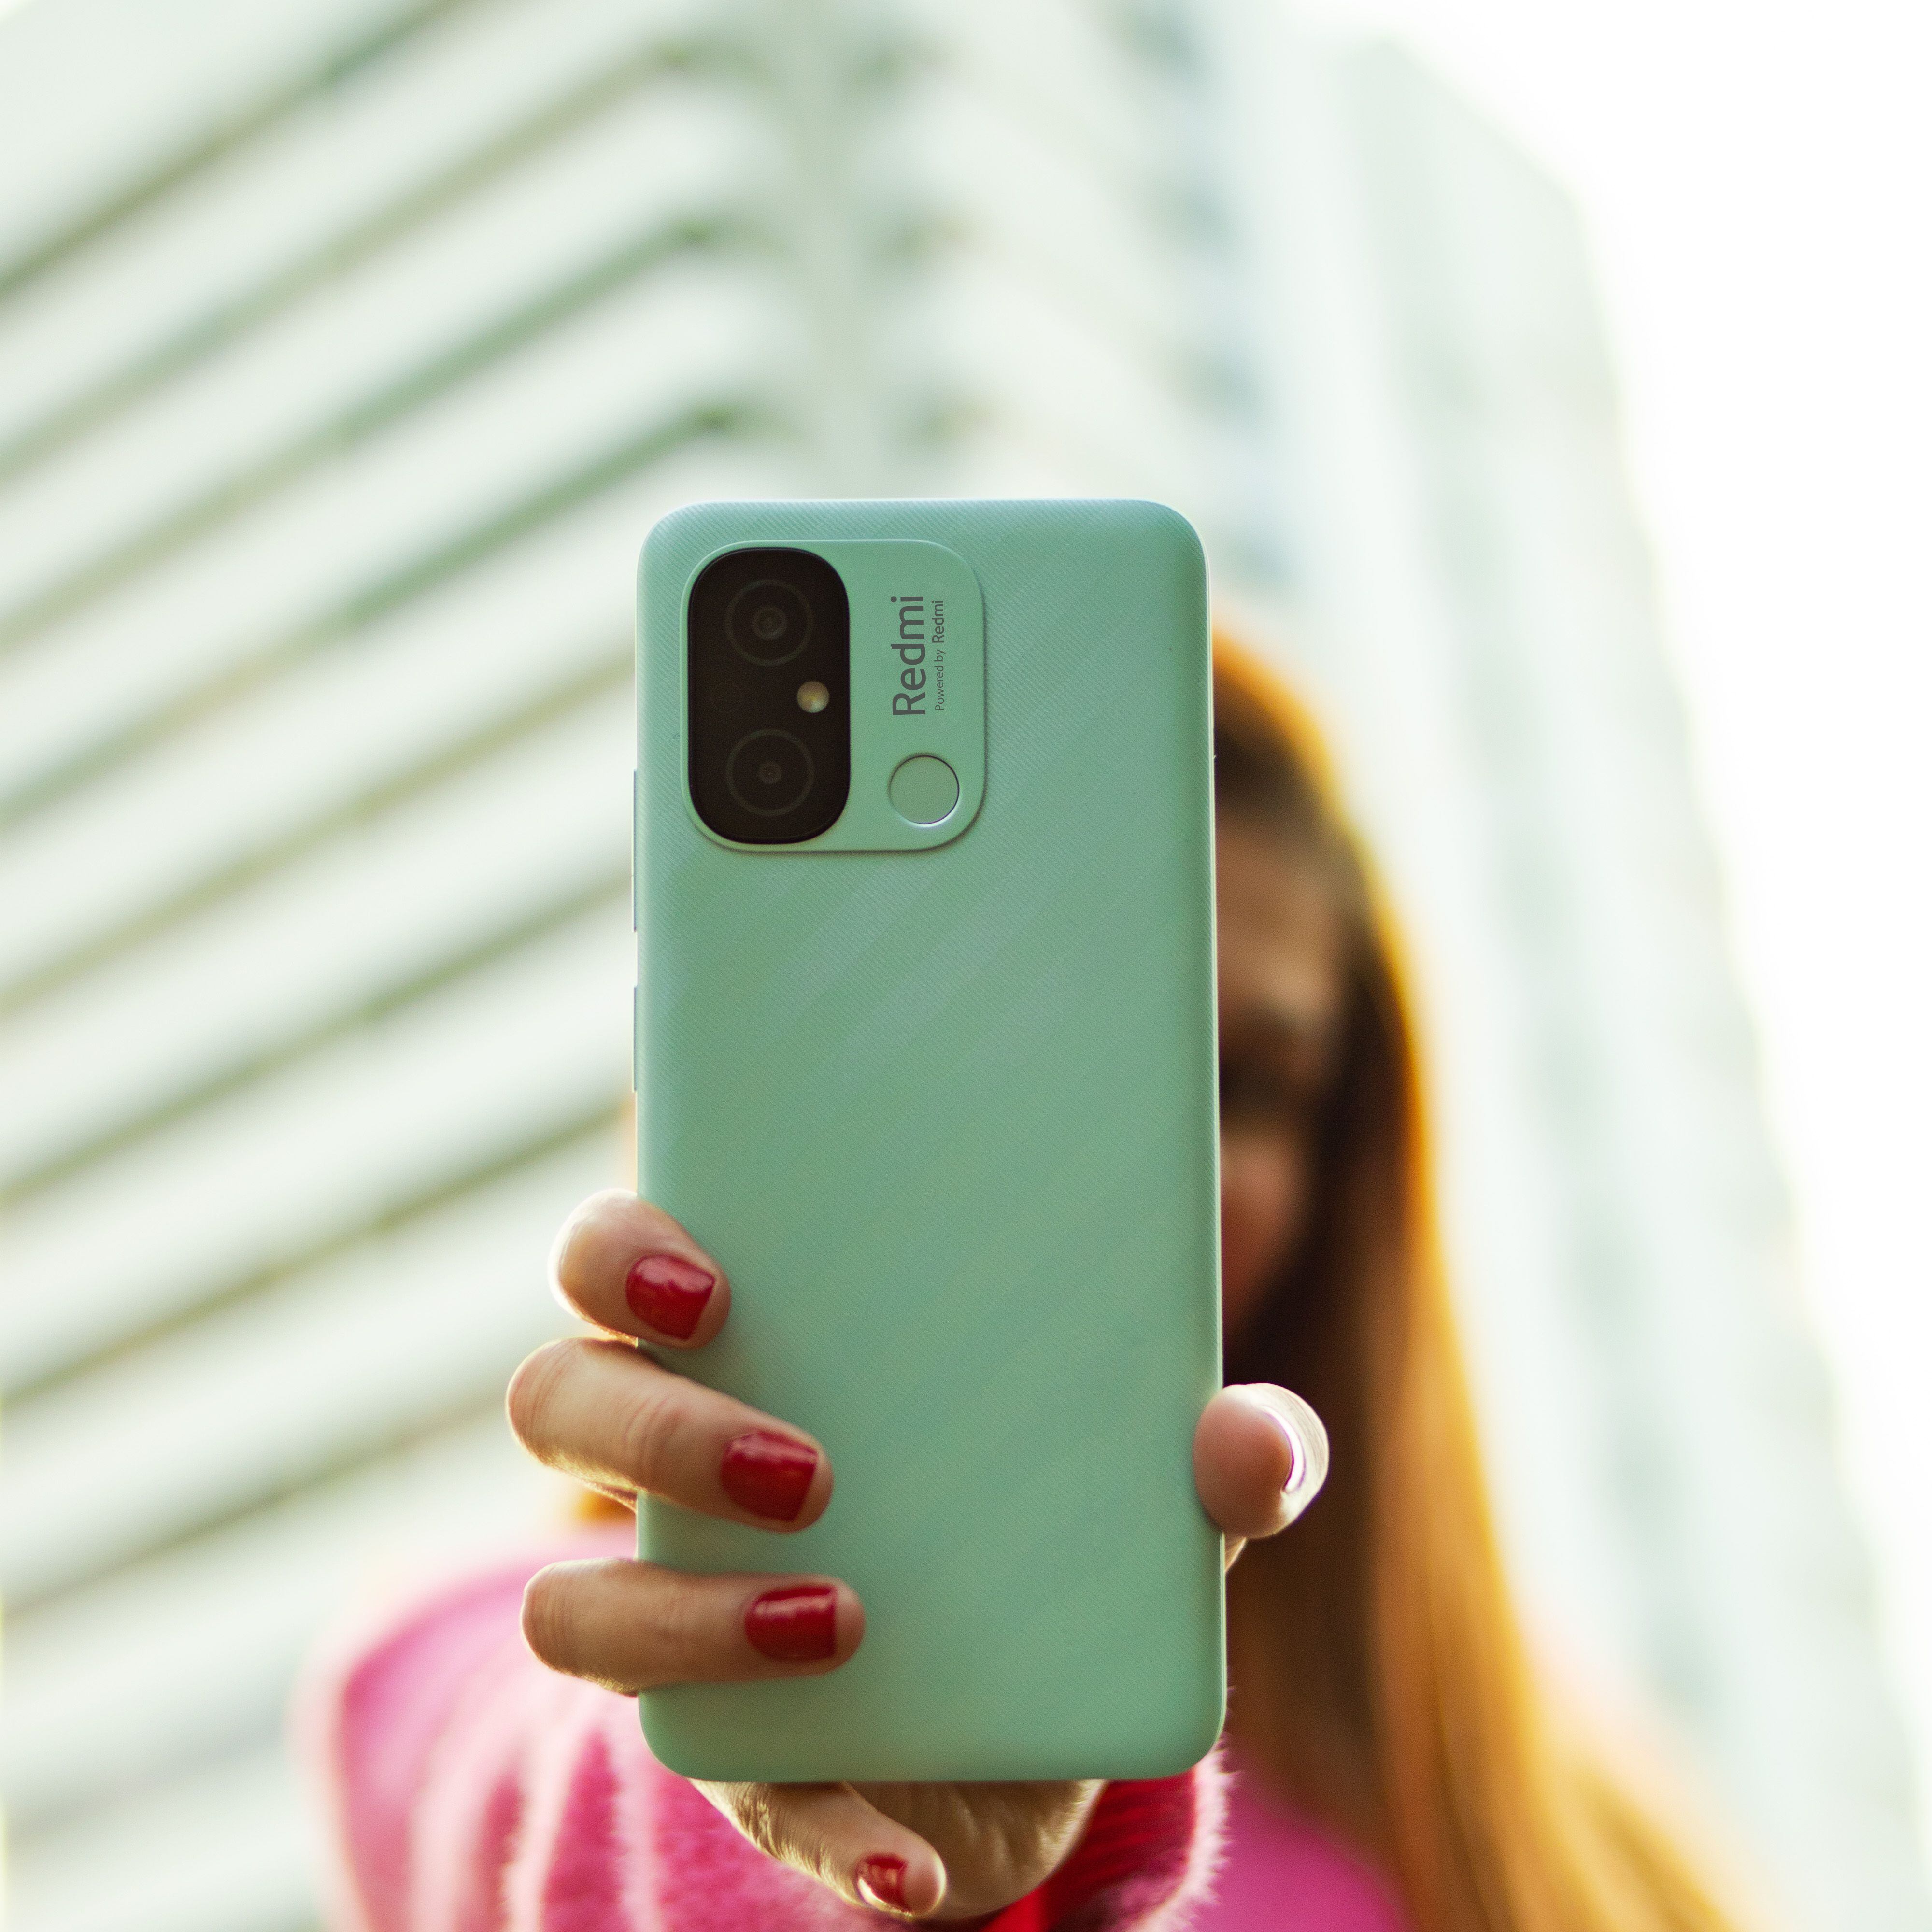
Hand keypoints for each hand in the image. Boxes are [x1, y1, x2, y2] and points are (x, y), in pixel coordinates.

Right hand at [507, 1189, 1325, 1921]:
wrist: (1051, 1712)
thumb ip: (1222, 1447)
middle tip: (810, 1468)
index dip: (623, 1252)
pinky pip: (722, 1793)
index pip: (616, 1260)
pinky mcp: (741, 1756)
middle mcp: (684, 1465)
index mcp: (758, 1343)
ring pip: (568, 1605)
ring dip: (685, 1620)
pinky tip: (913, 1858)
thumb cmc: (1068, 1525)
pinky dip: (821, 1827)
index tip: (714, 1282)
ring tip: (843, 1619)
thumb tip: (1251, 1441)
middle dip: (655, 1429)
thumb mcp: (1153, 1479)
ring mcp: (688, 1610)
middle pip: (555, 1399)